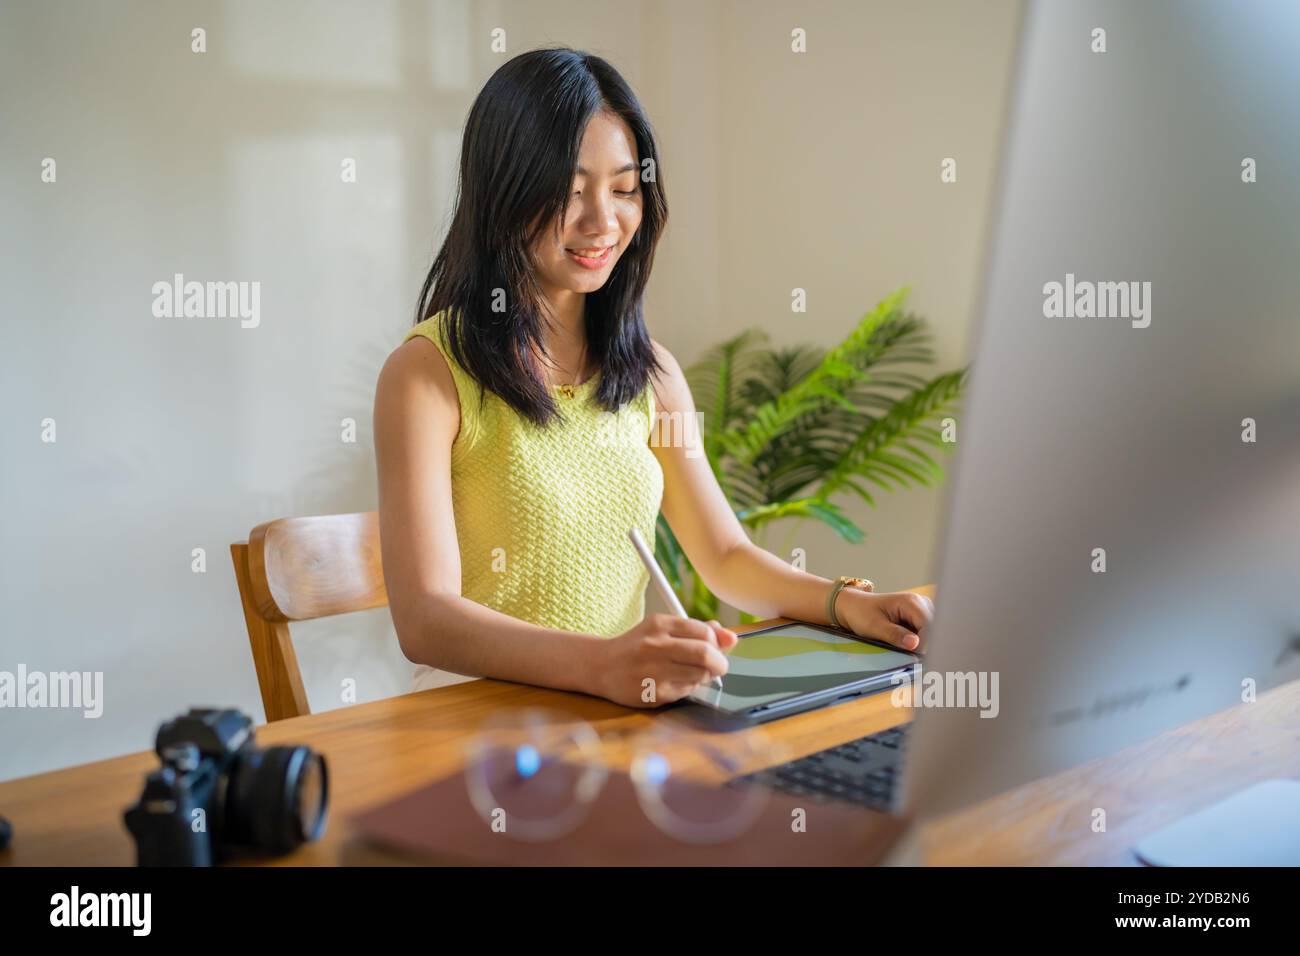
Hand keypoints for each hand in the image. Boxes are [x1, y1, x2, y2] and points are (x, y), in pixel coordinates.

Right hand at [591, 614, 737, 707]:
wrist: (601, 666)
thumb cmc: (637, 646)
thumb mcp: (663, 629)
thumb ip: (697, 631)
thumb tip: (732, 638)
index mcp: (660, 624)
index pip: (704, 632)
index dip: (716, 643)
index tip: (713, 649)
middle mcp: (655, 645)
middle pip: (705, 654)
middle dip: (719, 663)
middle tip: (718, 667)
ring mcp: (653, 671)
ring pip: (699, 675)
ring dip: (704, 677)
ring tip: (692, 674)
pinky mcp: (653, 694)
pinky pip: (686, 692)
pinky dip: (689, 688)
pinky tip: (676, 683)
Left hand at [836, 589, 933, 652]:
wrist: (854, 606)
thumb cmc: (861, 613)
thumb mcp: (874, 626)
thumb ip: (895, 635)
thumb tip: (915, 644)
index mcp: (911, 602)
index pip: (929, 625)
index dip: (925, 643)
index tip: (915, 656)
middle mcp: (920, 602)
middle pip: (935, 628)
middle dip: (927, 644)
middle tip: (915, 659)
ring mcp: (922, 609)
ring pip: (933, 631)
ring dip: (924, 643)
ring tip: (909, 652)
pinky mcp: (920, 617)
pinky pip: (927, 632)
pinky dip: (921, 641)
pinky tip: (910, 647)